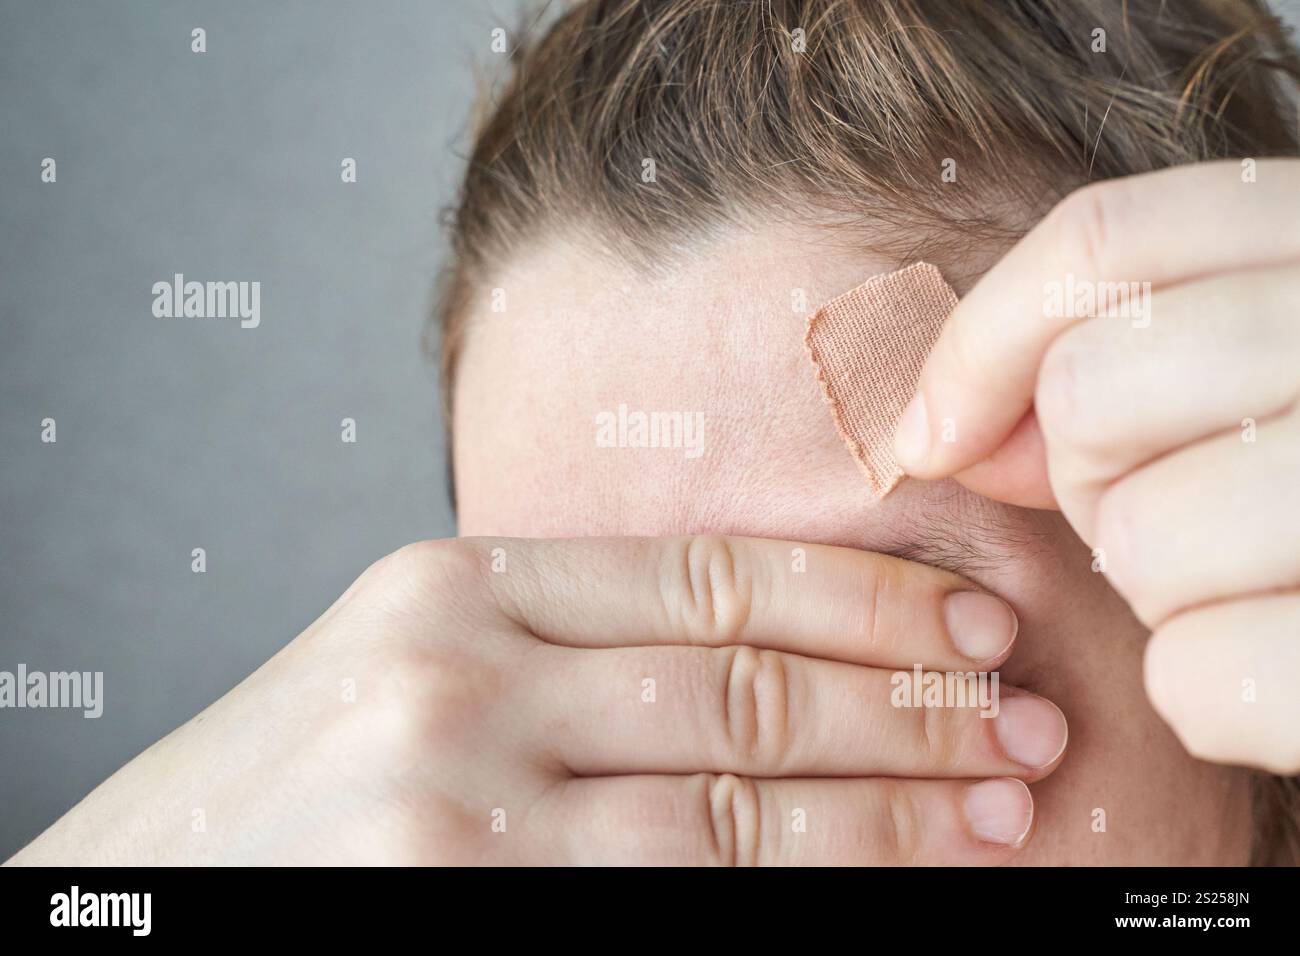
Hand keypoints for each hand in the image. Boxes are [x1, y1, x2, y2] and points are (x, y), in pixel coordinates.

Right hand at [8, 535, 1065, 864]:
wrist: (142, 894)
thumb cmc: (297, 779)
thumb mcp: (422, 664)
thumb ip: (572, 642)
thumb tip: (773, 648)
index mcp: (456, 583)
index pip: (710, 574)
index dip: (863, 598)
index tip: (969, 624)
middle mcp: (458, 677)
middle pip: (743, 683)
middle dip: (907, 706)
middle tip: (1022, 724)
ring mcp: (456, 800)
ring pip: (734, 805)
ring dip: (885, 811)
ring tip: (992, 809)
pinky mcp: (457, 901)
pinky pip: (683, 902)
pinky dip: (799, 893)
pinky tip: (880, 887)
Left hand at [893, 159, 1299, 771]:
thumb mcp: (1239, 375)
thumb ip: (1110, 364)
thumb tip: (948, 434)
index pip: (1107, 239)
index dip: (983, 340)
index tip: (939, 435)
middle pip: (1093, 389)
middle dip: (1087, 474)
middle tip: (1176, 505)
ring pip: (1137, 538)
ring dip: (1163, 588)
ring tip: (1258, 578)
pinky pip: (1195, 677)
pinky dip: (1216, 693)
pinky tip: (1286, 663)